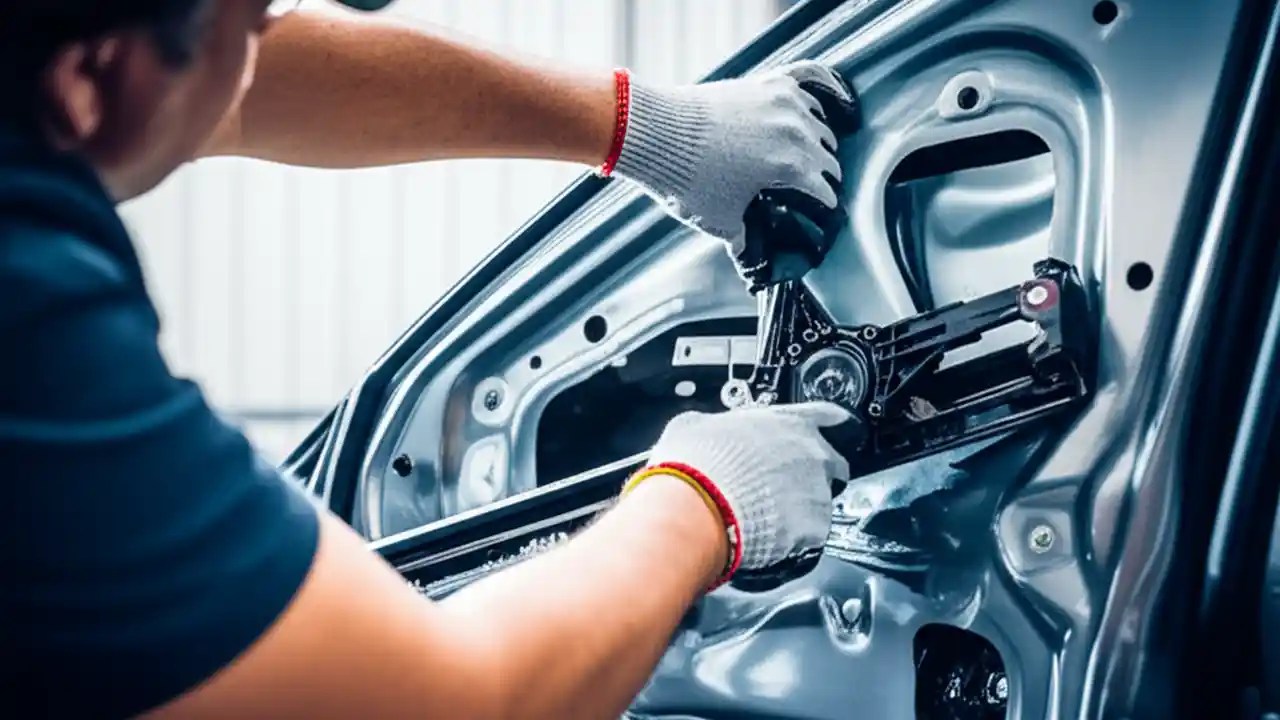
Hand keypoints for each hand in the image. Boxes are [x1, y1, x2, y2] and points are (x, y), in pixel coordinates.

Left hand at [611, 62, 853, 252]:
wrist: (655, 132)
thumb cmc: (688, 179)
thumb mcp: (719, 219)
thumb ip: (741, 238)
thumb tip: (746, 253)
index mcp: (792, 166)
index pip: (825, 190)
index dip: (824, 206)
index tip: (822, 212)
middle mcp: (795, 131)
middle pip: (826, 157)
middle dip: (824, 175)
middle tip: (816, 185)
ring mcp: (783, 102)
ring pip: (819, 123)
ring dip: (818, 140)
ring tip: (812, 152)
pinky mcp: (765, 82)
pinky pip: (803, 87)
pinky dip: (808, 101)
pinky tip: (804, 112)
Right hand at [642, 402, 851, 580]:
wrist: (694, 511)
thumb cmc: (694, 466)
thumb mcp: (694, 427)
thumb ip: (715, 425)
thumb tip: (704, 430)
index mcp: (790, 422)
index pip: (830, 416)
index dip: (828, 427)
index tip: (827, 434)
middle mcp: (813, 454)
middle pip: (832, 463)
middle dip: (812, 475)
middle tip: (780, 487)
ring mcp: (819, 494)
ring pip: (820, 502)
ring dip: (799, 510)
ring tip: (764, 518)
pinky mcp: (816, 532)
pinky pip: (810, 536)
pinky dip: (792, 540)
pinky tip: (765, 539)